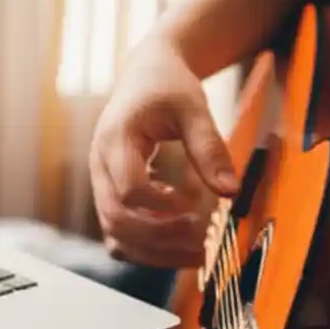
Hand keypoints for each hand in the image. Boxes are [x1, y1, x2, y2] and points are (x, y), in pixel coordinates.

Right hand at [90, 41, 237, 267]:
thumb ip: (209, 148)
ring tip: (197, 252)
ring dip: (155, 252)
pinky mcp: (110, 196)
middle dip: (160, 237)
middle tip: (201, 238)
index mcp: (115, 139)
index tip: (194, 207)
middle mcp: (99, 166)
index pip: (128, 189)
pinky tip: (178, 241)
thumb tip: (230, 191)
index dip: (161, 207)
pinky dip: (146, 249)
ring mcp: (101, 185)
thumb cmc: (167, 88)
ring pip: (115, 236)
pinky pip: (119, 236)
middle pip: (116, 219)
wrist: (144, 76)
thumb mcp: (194, 108)